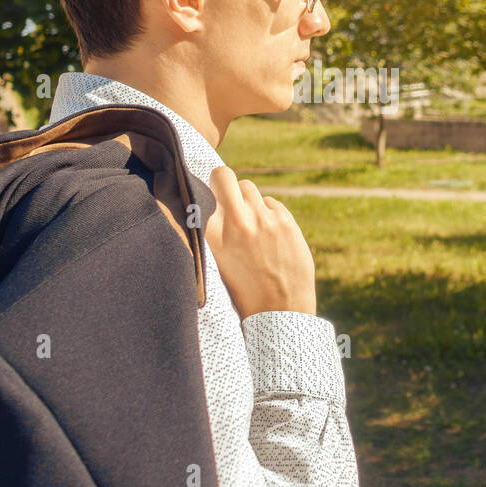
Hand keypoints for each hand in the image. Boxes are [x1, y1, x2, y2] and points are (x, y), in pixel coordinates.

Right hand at [205, 167, 315, 319]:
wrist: (280, 311)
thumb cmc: (244, 291)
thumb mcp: (216, 262)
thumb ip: (211, 232)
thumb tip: (210, 201)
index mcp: (211, 236)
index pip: (200, 190)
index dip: (205, 192)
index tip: (208, 197)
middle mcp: (235, 222)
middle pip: (223, 175)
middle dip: (223, 181)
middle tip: (227, 196)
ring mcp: (262, 219)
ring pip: (248, 187)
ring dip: (247, 199)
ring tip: (250, 223)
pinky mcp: (285, 220)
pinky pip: (270, 202)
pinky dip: (268, 213)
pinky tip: (270, 235)